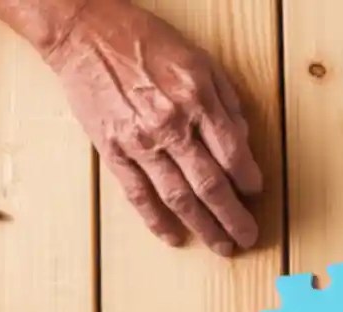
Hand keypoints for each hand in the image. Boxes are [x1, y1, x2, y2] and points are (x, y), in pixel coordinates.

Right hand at [45, 0, 261, 255]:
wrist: (86, 34)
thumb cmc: (143, 41)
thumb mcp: (199, 60)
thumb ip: (226, 101)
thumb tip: (242, 142)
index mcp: (196, 99)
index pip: (232, 153)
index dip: (249, 179)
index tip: (256, 193)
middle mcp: (170, 125)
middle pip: (210, 184)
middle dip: (233, 217)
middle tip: (247, 237)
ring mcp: (140, 142)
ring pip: (178, 197)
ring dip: (204, 226)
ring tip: (222, 245)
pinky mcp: (113, 151)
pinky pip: (138, 194)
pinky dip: (156, 220)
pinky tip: (174, 237)